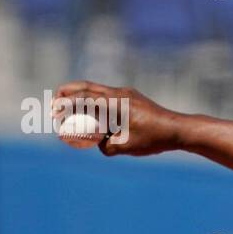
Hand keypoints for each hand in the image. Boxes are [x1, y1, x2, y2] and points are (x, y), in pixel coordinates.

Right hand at [53, 81, 184, 156]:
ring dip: (81, 97)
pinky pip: (107, 96)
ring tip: (70, 110)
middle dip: (67, 93)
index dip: (66, 104)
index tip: (54, 111)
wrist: (178, 129)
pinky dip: (95, 102)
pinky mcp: (131, 98)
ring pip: (97, 90)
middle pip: (87, 87)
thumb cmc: (154, 138)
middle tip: (54, 104)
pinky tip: (92, 115)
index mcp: (116, 103)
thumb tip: (98, 143)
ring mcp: (126, 94)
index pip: (84, 98)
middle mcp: (120, 94)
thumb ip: (107, 146)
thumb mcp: (127, 146)